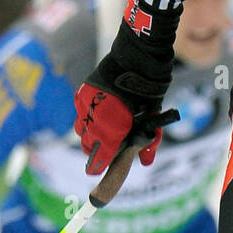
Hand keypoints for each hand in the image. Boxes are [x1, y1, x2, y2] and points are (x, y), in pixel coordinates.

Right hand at [74, 56, 165, 175]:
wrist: (137, 60)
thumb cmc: (148, 91)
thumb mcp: (152, 118)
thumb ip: (146, 141)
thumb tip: (145, 162)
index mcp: (114, 128)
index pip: (101, 156)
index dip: (98, 165)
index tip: (94, 172)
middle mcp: (96, 119)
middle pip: (88, 145)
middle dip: (95, 150)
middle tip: (103, 152)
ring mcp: (86, 106)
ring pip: (81, 130)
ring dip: (90, 134)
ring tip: (100, 132)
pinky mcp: (81, 95)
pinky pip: (80, 113)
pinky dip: (87, 117)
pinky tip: (96, 115)